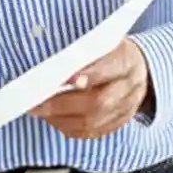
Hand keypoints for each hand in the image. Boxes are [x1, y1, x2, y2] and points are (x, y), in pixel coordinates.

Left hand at [29, 38, 151, 138]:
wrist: (136, 68)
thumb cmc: (109, 50)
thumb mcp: (100, 40)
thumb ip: (81, 47)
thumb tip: (48, 55)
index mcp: (125, 59)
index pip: (109, 67)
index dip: (89, 74)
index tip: (65, 77)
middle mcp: (129, 86)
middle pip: (98, 102)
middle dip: (61, 103)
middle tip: (35, 102)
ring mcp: (125, 108)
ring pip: (93, 121)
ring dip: (61, 118)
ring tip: (38, 110)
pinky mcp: (117, 123)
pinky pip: (92, 132)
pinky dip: (68, 127)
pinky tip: (54, 118)